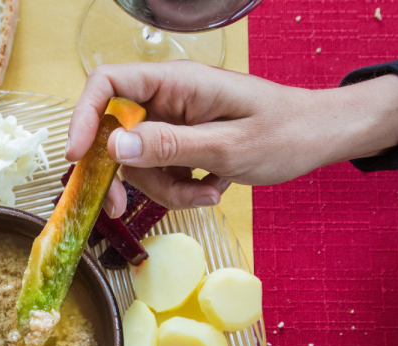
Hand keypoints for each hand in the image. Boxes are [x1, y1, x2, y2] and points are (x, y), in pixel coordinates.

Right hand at [66, 61, 397, 212]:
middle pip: (114, 134)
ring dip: (164, 189)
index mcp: (176, 82)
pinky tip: (212, 189)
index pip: (108, 84)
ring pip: (138, 162)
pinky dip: (179, 189)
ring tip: (207, 193)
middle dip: (125, 176)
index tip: (77, 158)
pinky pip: (160, 171)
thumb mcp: (226, 147)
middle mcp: (167, 98)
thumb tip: (113, 146)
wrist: (319, 137)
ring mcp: (173, 121)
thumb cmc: (285, 132)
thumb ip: (169, 146)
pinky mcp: (181, 142)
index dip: (83, 117)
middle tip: (121, 211)